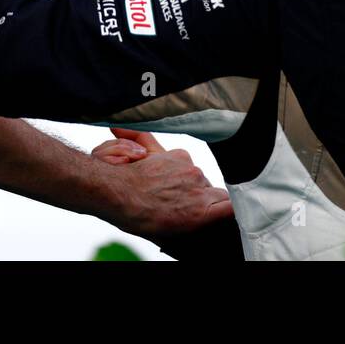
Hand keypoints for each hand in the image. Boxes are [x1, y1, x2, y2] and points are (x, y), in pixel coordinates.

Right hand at [91, 128, 233, 238]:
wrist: (116, 195)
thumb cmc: (121, 178)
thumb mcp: (130, 151)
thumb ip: (137, 137)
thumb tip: (119, 126)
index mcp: (179, 157)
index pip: (192, 170)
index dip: (189, 184)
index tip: (179, 193)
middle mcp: (192, 170)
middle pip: (203, 185)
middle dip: (195, 196)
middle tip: (175, 208)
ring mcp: (198, 187)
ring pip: (213, 198)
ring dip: (201, 208)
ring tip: (178, 216)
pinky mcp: (201, 210)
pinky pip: (227, 209)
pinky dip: (226, 213)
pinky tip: (221, 217)